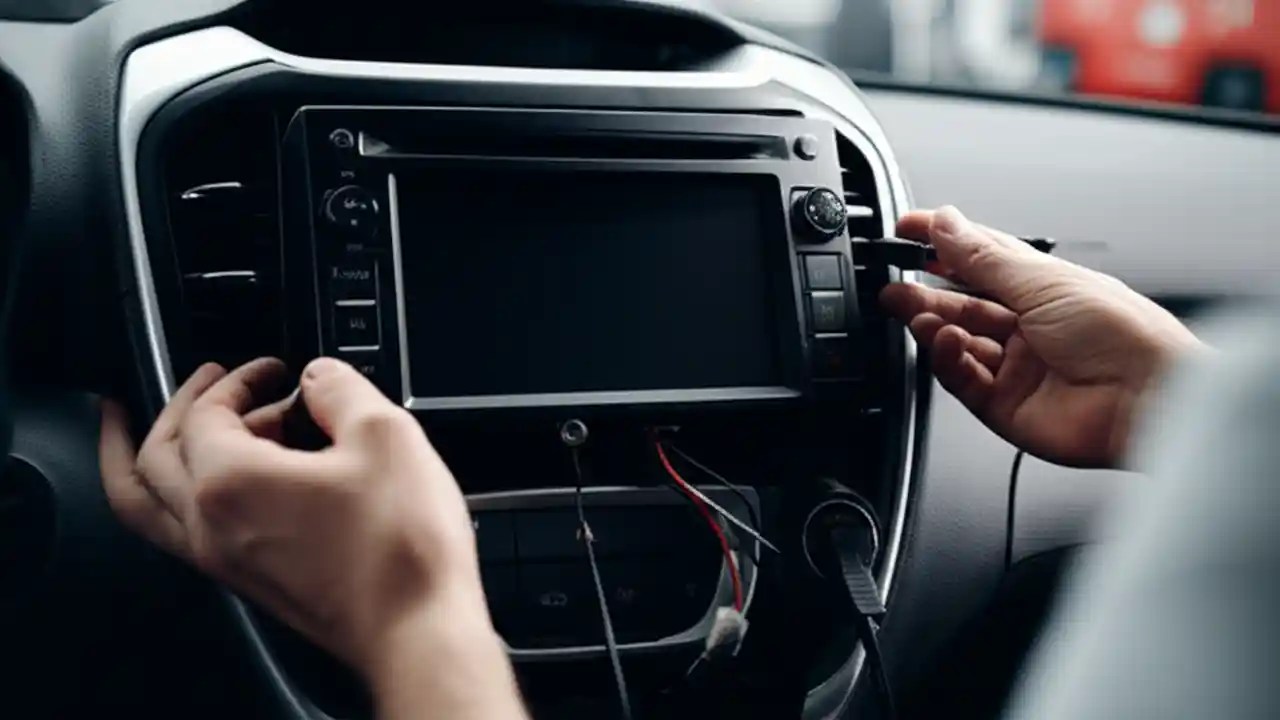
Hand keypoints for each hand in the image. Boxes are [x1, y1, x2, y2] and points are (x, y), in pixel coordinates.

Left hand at [100, 357, 526, 718]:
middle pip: (154, 457)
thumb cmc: (402, 546)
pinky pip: (188, 534)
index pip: (205, 413)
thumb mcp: (384, 434)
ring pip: (153, 506)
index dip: (237, 379)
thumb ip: (340, 389)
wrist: (418, 627)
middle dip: (181, 408)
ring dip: (156, 458)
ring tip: (162, 433)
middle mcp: (212, 527)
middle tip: (208, 381)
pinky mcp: (253, 583)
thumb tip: (320, 377)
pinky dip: (188, 496)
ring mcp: (227, 562)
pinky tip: (228, 484)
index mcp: (231, 482)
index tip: (272, 369)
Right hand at [879, 207, 1202, 466]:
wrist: (1150, 400)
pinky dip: (947, 359)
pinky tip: (945, 342)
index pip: (980, 259)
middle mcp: (1028, 327)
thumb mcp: (1044, 280)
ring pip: (956, 343)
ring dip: (933, 325)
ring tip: (913, 313)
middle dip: (924, 292)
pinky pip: (962, 380)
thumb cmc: (1123, 334)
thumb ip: (983, 257)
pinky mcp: (1005, 406)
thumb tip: (944, 222)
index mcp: (1043, 288)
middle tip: (891, 284)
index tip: (907, 230)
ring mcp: (1016, 368)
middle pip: (961, 305)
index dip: (942, 244)